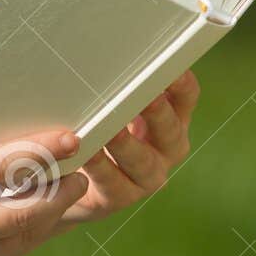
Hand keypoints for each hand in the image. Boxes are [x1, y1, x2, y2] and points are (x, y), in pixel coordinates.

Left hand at [60, 70, 199, 227]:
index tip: (172, 68)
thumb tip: (104, 57)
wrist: (69, 183)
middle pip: (169, 129)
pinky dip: (100, 167)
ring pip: (142, 160)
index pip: (186, 98)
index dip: (182, 85)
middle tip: (146, 96)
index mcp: (171, 120)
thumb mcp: (111, 107)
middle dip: (157, 113)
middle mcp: (166, 149)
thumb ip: (117, 87)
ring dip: (126, 144)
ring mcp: (147, 176)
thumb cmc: (96, 132)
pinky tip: (87, 153)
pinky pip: (112, 182)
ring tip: (110, 130)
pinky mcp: (121, 197)